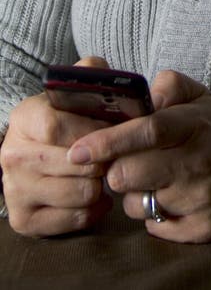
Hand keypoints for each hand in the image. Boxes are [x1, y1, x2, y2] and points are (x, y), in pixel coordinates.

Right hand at [0, 57, 112, 236]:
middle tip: (115, 155)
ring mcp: (15, 190)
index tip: (114, 131)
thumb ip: (91, 72)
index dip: (94, 131)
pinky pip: (75, 220)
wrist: (36, 151)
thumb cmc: (66, 117)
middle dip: (104, 159)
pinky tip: (97, 195)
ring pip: (81, 194)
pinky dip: (94, 210)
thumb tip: (104, 72)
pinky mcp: (24, 219)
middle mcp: (13, 155)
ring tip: (104, 173)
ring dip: (102, 185)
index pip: (57, 127)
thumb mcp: (74, 89)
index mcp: (25, 118)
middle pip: (75, 165)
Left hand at [68, 70, 210, 242]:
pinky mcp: (202, 228)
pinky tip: (171, 198)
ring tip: (157, 179)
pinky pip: (154, 227)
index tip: (79, 150)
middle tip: (127, 161)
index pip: (148, 130)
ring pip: (136, 204)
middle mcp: (198, 163)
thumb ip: (168, 84)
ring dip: (136, 193)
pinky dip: (154, 214)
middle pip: (130, 174)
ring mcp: (200, 199)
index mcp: (193, 125)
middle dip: (116, 169)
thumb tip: (144, 97)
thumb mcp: (199, 96)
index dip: (109, 141)